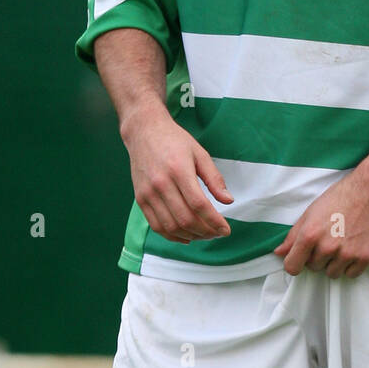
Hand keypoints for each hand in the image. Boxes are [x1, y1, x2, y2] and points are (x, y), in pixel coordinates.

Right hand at [122, 104, 232, 243]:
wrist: (144, 131)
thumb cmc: (175, 141)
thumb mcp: (200, 153)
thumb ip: (214, 178)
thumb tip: (228, 201)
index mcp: (179, 170)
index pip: (199, 205)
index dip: (214, 222)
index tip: (226, 230)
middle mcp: (161, 184)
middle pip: (185, 219)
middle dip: (205, 232)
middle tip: (217, 233)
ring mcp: (148, 193)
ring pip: (170, 226)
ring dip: (191, 236)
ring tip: (204, 235)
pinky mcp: (140, 199)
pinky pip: (156, 226)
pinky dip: (172, 236)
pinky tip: (186, 236)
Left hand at [274, 170, 368, 278]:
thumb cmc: (340, 197)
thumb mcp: (311, 211)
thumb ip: (293, 235)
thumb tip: (278, 253)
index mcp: (310, 234)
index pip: (292, 267)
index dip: (295, 263)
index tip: (301, 258)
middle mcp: (327, 247)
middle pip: (313, 268)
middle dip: (318, 257)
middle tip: (329, 238)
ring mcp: (347, 253)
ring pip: (333, 273)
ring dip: (335, 263)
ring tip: (342, 243)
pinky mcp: (365, 257)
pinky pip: (351, 274)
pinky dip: (351, 265)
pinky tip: (354, 247)